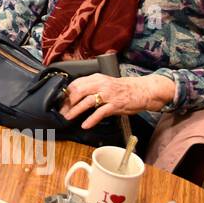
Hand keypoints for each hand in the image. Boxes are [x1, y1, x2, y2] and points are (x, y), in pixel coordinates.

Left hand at [59, 74, 175, 129]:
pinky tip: (85, 124)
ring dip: (75, 111)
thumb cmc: (124, 88)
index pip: (76, 84)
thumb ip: (92, 86)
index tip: (60, 102)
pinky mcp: (115, 105)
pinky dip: (91, 119)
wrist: (143, 90)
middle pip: (78, 91)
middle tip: (62, 111)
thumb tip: (76, 95)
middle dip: (67, 103)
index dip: (66, 93)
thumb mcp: (105, 83)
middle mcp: (101, 84)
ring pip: (86, 102)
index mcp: (96, 78)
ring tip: (68, 117)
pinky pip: (100, 112)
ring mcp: (108, 95)